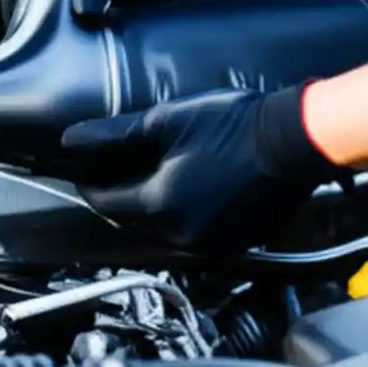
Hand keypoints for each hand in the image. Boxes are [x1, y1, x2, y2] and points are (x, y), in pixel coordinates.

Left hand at [60, 85, 346, 252]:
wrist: (297, 140)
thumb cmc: (236, 125)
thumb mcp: (166, 122)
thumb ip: (114, 136)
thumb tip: (71, 140)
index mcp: (160, 205)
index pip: (103, 203)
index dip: (90, 183)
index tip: (87, 168)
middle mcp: (182, 235)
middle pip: (130, 219)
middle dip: (120, 195)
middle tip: (121, 166)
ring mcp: (211, 244)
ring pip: (161, 230)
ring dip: (152, 208)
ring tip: (160, 173)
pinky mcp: (234, 244)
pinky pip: (192, 235)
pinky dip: (183, 216)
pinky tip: (192, 189)